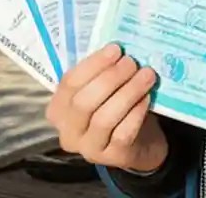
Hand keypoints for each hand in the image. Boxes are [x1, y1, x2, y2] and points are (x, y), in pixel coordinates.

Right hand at [45, 43, 168, 172]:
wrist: (139, 144)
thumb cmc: (116, 108)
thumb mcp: (102, 91)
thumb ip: (101, 73)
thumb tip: (116, 48)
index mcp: (58, 110)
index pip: (69, 84)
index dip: (93, 65)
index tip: (115, 49)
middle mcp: (68, 132)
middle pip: (84, 102)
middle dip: (110, 78)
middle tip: (131, 62)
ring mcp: (89, 149)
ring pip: (104, 118)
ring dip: (127, 92)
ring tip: (146, 75)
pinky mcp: (113, 158)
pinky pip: (123, 133)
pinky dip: (136, 113)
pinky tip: (147, 98)